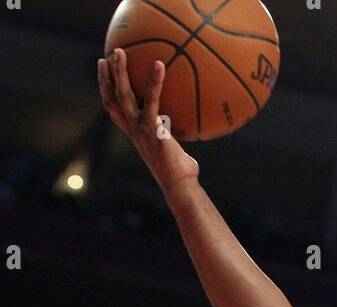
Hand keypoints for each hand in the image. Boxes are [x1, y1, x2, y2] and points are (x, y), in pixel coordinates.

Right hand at [98, 49, 199, 197]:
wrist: (179, 186)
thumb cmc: (182, 174)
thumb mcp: (176, 154)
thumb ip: (177, 143)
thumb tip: (192, 142)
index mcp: (135, 134)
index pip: (114, 111)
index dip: (106, 92)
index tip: (104, 75)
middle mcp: (133, 131)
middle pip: (112, 100)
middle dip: (106, 78)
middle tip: (105, 56)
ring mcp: (140, 129)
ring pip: (123, 95)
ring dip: (119, 72)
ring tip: (119, 51)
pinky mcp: (153, 129)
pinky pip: (151, 99)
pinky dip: (154, 81)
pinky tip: (159, 64)